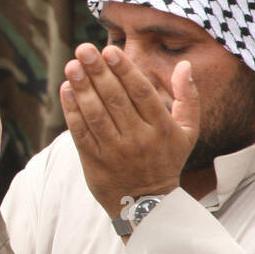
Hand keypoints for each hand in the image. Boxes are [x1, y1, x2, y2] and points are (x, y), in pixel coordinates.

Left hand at [59, 43, 198, 221]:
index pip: (141, 93)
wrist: (147, 204)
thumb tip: (184, 65)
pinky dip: (72, 111)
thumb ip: (188, 98)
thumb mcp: (187, 132)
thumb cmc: (167, 159)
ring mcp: (115, 151)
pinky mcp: (94, 161)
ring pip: (95, 115)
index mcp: (162, 128)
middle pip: (115, 100)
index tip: (109, 50)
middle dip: (98, 72)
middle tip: (84, 49)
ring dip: (81, 88)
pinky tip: (66, 90)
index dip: (124, 70)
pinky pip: (81, 132)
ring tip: (72, 65)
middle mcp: (138, 139)